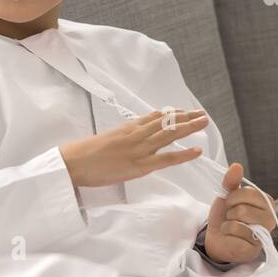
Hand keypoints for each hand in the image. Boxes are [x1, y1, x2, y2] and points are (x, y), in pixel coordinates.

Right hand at [59, 108, 207, 187]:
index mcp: (126, 128)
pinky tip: (197, 151)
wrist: (73, 162)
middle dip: (185, 117)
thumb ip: (118, 139)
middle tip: (201, 113)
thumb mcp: (103, 140)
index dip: (170, 113)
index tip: (182, 111)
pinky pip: (166, 158)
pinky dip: (183, 154)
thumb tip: (124, 141)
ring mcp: (139, 149)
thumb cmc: (82, 154)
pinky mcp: (139, 165)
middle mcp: (135, 135)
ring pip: (169, 135)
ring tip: (204, 122)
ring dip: (189, 127)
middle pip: (166, 122)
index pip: (153, 117)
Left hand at [203, 162, 276, 264]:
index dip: (233, 197)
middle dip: (230, 212)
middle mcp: (270, 219)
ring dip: (227, 223)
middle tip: (231, 217)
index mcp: (267, 203)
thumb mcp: (227, 196)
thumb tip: (236, 166)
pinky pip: (236, 234)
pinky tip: (232, 237)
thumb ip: (231, 181)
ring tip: (231, 226)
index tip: (231, 203)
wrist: (218, 238)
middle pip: (243, 208)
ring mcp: (264, 235)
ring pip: (239, 221)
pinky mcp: (254, 249)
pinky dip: (227, 234)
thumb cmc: (227, 216)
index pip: (249, 193)